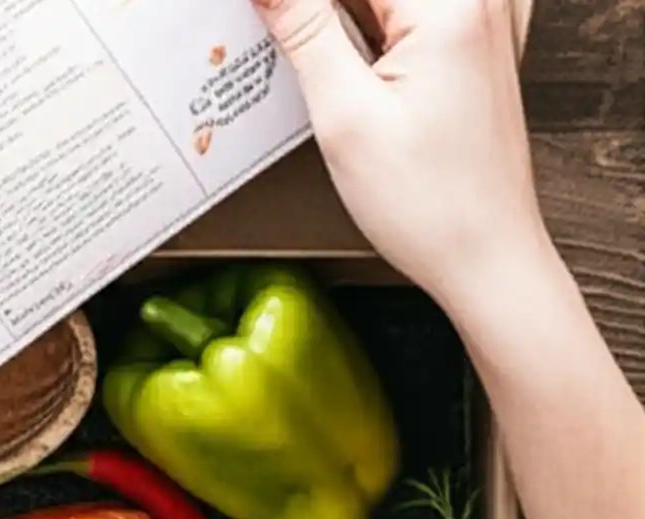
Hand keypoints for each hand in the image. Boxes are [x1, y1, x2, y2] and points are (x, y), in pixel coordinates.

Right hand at [254, 0, 548, 302]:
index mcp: (448, 7)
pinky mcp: (475, 49)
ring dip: (337, 15)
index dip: (294, 0)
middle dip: (315, 10)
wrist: (488, 259)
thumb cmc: (431, 206)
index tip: (263, 13)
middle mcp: (476, 3)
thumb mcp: (344, 114)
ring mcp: (482, 24)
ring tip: (299, 39)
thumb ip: (303, 29)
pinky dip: (370, 23)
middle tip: (275, 27)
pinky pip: (414, 13)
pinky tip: (340, 43)